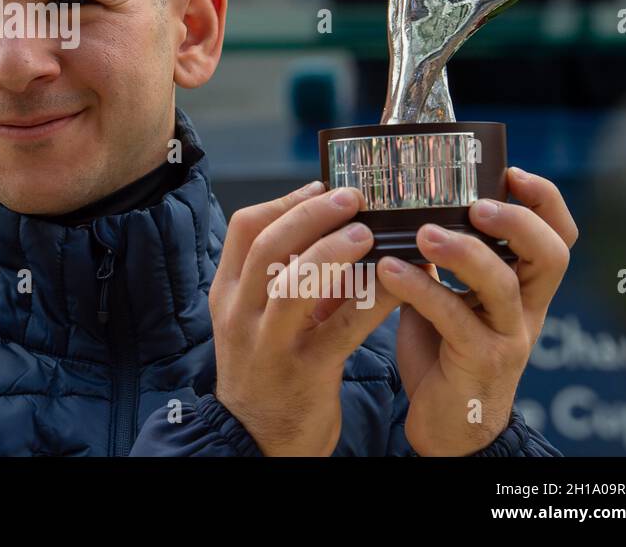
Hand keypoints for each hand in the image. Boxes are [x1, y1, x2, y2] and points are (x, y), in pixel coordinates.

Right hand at [210, 182, 402, 455]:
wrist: (256, 440)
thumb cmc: (267, 371)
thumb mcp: (259, 320)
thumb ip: (287, 279)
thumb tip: (332, 231)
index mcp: (228, 292)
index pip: (246, 228)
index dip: (287, 200)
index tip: (323, 185)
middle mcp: (241, 313)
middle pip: (268, 245)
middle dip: (312, 213)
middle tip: (352, 196)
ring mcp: (268, 343)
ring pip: (294, 283)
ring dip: (333, 252)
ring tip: (367, 234)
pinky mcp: (303, 371)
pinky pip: (340, 328)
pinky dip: (370, 300)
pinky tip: (397, 284)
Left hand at [374, 168, 576, 455]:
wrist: (446, 422)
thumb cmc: (444, 349)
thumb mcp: (447, 293)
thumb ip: (439, 257)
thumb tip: (404, 203)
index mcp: (524, 286)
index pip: (557, 236)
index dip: (544, 201)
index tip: (511, 171)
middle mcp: (526, 309)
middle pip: (551, 255)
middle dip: (518, 220)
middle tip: (476, 203)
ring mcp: (508, 337)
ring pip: (504, 284)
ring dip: (465, 251)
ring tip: (423, 231)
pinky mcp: (480, 361)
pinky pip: (456, 318)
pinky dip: (421, 289)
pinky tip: (389, 270)